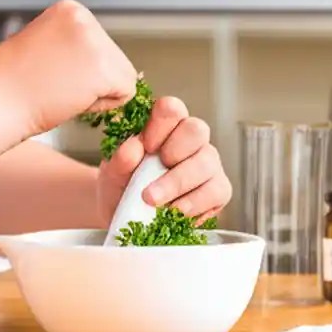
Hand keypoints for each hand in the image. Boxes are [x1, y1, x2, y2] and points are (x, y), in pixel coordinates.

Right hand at [0, 0, 137, 136]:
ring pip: (123, 76)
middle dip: (91, 79)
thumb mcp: (47, 46)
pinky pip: (125, 93)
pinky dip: (102, 105)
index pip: (100, 46)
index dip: (78, 68)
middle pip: (115, 59)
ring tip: (61, 90)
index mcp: (70, 9)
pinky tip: (71, 97)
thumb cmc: (11, 83)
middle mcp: (85, 18)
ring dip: (96, 92)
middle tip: (54, 84)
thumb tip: (106, 62)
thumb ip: (76, 46)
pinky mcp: (103, 68)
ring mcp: (95, 41)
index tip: (49, 71)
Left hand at [96, 97, 231, 223]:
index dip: (160, 124)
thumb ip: (120, 159)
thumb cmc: (123, 190)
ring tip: (152, 201)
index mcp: (165, 127)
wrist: (128, 223)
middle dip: (174, 152)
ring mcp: (209, 164)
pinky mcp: (219, 190)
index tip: (145, 147)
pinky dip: (192, 204)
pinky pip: (216, 191)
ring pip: (206, 162)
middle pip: (196, 129)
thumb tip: (134, 147)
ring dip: (177, 183)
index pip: (172, 109)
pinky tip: (173, 212)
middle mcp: (192, 141)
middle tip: (152, 169)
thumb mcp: (111, 175)